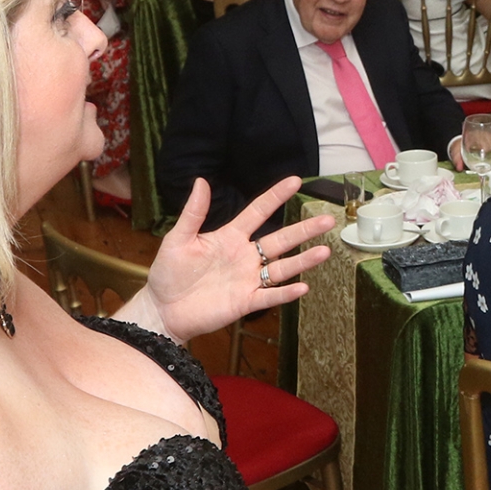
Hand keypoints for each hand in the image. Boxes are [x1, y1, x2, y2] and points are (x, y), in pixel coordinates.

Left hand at [131, 178, 333, 342]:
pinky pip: (269, 296)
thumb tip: (201, 182)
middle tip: (328, 219)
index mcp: (230, 237)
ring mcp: (248, 279)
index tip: (295, 181)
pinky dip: (285, 293)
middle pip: (281, 240)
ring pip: (282, 267)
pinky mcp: (245, 302)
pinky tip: (302, 287)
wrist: (162, 309)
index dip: (276, 196)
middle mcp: (245, 256)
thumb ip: (193, 213)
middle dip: (305, 230)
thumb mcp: (178, 239)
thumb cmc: (168, 273)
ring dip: (303, 261)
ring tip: (325, 251)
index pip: (258, 212)